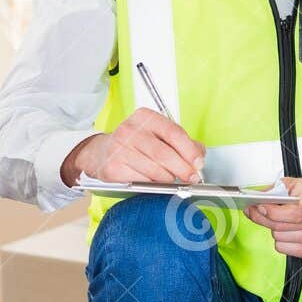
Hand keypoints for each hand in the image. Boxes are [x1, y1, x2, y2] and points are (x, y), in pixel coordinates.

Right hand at [65, 109, 205, 184]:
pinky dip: (152, 185)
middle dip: (182, 169)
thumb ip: (182, 142)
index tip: (198, 163)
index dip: (189, 151)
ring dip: (168, 179)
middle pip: (164, 154)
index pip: (174, 133)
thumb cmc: (136, 143)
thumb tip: (199, 157)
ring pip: (154, 171)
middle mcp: (130, 130)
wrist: (102, 152)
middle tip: (191, 178)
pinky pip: (142, 181)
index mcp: (145, 117)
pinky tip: (153, 181)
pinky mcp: (113, 168)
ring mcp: (119, 149)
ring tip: (171, 179)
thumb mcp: (158, 135)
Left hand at [244, 178, 301, 257]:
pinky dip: (279, 240)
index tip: (258, 206)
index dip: (271, 211)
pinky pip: (282, 248)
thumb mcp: (296, 184)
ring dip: (274, 228)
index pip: (292, 213)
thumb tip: (257, 198)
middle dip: (263, 218)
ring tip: (280, 219)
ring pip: (278, 237)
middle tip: (255, 211)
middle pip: (280, 226)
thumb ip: (275, 189)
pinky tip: (286, 230)